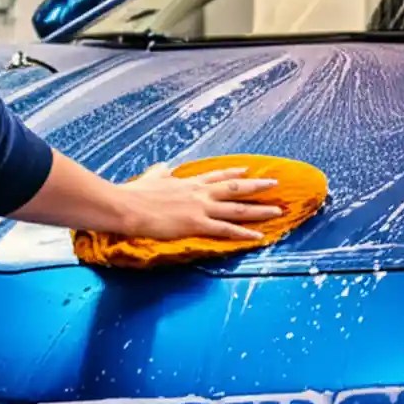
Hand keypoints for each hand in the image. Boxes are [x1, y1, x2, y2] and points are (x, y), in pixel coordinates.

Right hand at [115, 164, 281, 239]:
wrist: (125, 207)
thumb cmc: (133, 194)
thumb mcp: (150, 178)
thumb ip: (160, 173)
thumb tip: (164, 166)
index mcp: (188, 182)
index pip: (217, 175)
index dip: (234, 172)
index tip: (248, 169)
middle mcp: (199, 192)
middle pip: (235, 188)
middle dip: (257, 186)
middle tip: (276, 183)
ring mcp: (201, 208)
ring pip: (237, 208)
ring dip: (260, 209)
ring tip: (278, 210)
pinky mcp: (197, 224)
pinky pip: (226, 230)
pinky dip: (244, 233)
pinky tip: (258, 236)